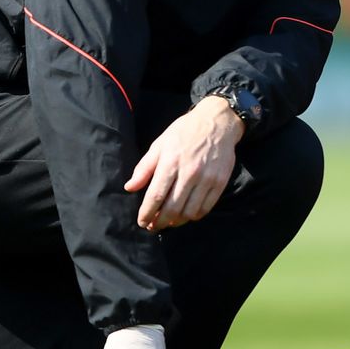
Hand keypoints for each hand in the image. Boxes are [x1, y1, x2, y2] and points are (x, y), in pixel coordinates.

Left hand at [126, 97, 242, 230]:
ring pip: (189, 212)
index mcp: (170, 162)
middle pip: (172, 208)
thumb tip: (130, 187)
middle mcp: (189, 172)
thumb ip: (144, 167)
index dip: (147, 213)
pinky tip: (186, 215)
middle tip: (153, 226)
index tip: (142, 222)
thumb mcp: (160, 144)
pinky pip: (205, 208)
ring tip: (169, 222)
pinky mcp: (220, 182)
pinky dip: (194, 216)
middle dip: (159, 222)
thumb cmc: (184, 132)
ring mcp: (206, 179)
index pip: (156, 196)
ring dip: (176, 222)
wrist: (217, 122)